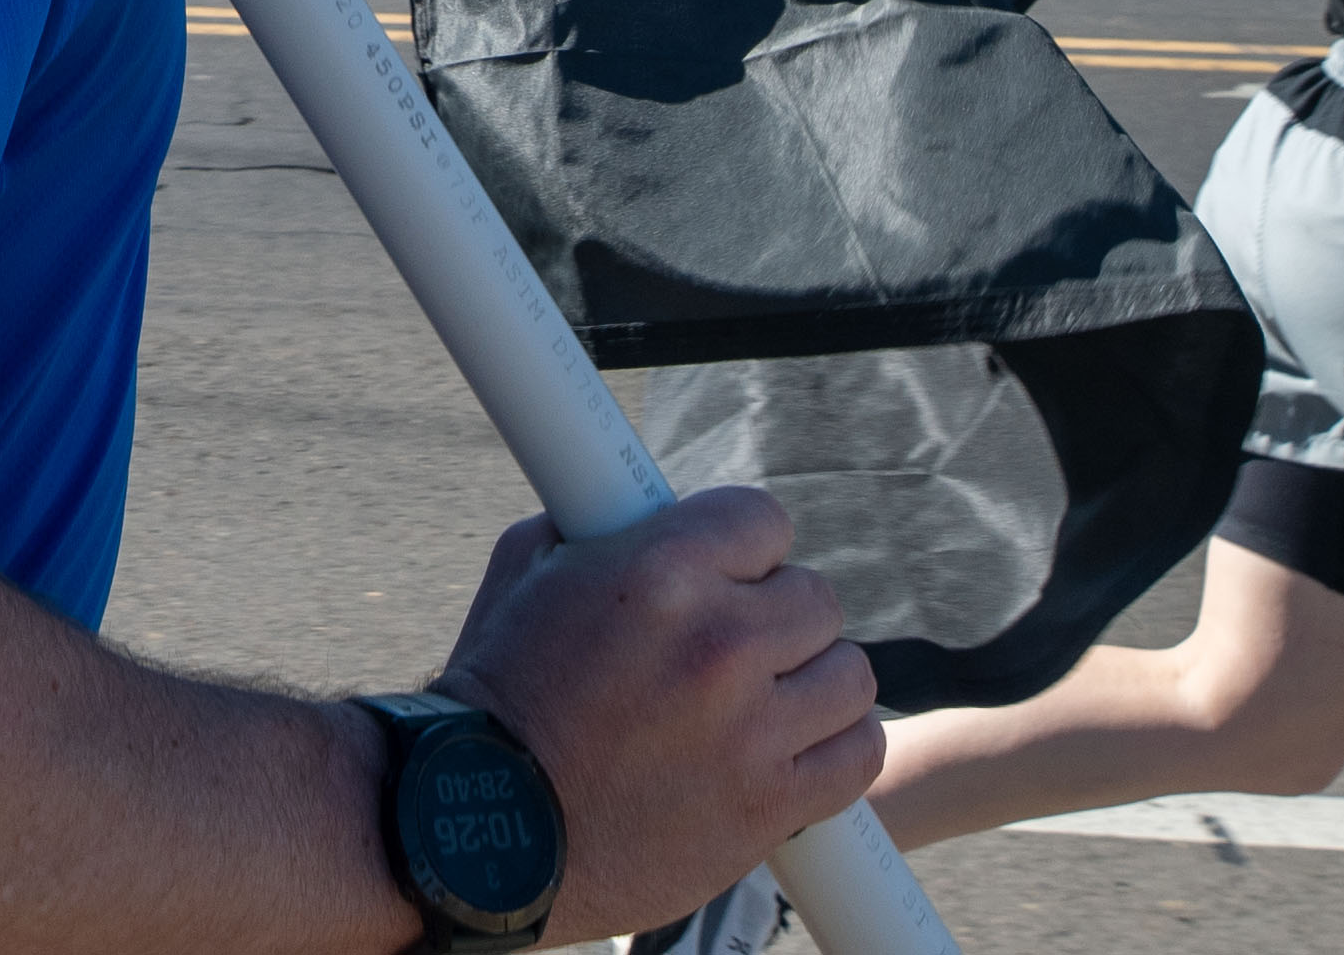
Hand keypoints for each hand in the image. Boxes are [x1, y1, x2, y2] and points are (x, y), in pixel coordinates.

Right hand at [432, 492, 881, 940]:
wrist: (484, 835)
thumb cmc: (495, 703)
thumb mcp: (526, 576)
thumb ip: (595, 529)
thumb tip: (634, 507)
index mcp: (660, 572)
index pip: (764, 521)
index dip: (743, 549)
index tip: (728, 575)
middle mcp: (719, 643)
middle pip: (816, 599)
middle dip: (777, 618)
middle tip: (736, 648)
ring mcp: (751, 730)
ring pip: (848, 675)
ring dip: (812, 684)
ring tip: (766, 703)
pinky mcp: (771, 805)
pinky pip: (859, 754)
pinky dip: (835, 748)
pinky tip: (794, 749)